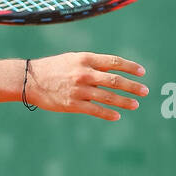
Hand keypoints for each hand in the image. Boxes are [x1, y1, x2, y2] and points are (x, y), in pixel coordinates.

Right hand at [23, 53, 147, 119]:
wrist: (30, 80)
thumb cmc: (52, 68)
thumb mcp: (73, 59)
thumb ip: (92, 64)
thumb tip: (112, 71)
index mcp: (85, 59)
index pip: (114, 62)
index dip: (130, 67)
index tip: (142, 72)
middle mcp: (84, 74)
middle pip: (115, 80)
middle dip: (132, 86)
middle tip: (145, 91)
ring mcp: (79, 90)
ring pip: (108, 97)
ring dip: (124, 101)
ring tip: (135, 105)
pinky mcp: (73, 104)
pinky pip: (95, 110)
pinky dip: (108, 114)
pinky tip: (117, 116)